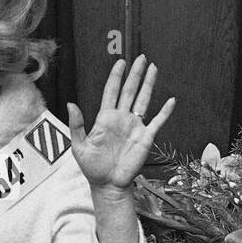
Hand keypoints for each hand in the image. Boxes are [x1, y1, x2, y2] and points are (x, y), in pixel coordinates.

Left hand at [67, 55, 175, 191]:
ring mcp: (135, 126)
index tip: (120, 63)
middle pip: (129, 91)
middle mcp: (121, 118)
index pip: (111, 92)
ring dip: (148, 85)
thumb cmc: (93, 167)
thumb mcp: (79, 146)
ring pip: (143, 100)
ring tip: (153, 68)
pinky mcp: (145, 137)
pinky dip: (165, 111)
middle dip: (135, 74)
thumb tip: (71, 103)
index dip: (116, 77)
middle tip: (140, 58)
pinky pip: (158, 121)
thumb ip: (76, 124)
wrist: (108, 184)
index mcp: (105, 118)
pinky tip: (170, 100)